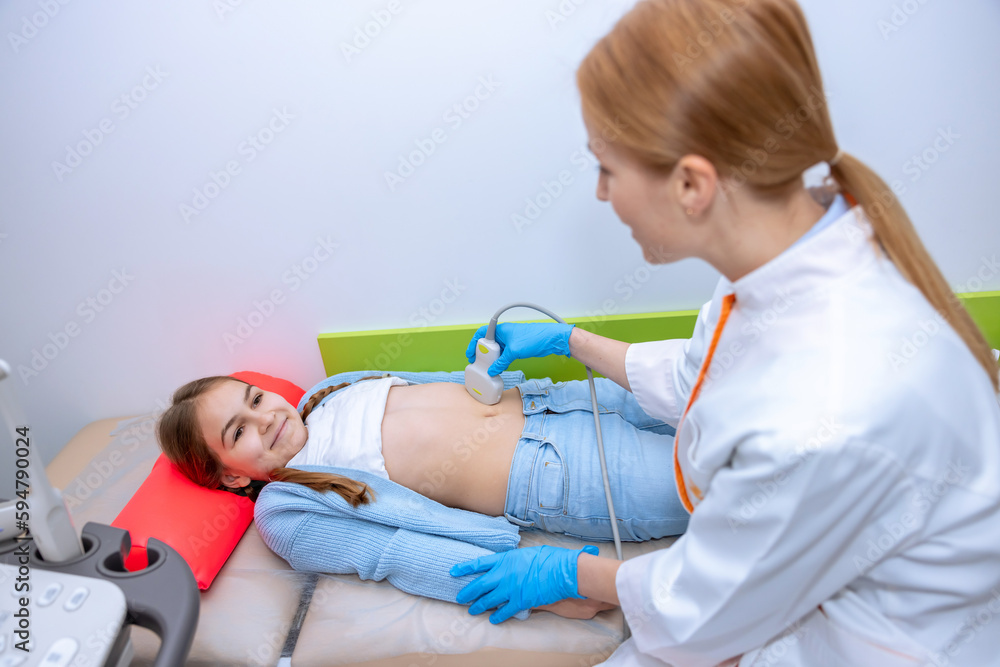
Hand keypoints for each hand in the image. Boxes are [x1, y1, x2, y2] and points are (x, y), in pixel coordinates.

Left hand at [450, 545, 597, 623]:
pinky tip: (493, 620)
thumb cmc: (548, 558)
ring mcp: (511, 589)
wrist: (562, 570)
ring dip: (478, 607)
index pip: (479, 563)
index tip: (453, 571)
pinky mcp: (520, 601)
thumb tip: (509, 566)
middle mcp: (504, 574)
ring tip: (472, 611)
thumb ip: (513, 561)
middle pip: (479, 585)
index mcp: (505, 559)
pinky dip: (497, 617)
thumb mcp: (526, 553)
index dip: (465, 568)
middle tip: (460, 598)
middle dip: (467, 592)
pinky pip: (504, 611)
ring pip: (488, 600)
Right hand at [465, 322, 574, 375]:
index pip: (482, 333)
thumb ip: (501, 362)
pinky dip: (500, 361)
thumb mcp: (514, 351)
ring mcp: (510, 341)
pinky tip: (499, 368)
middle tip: (477, 363)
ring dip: (491, 359)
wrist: (551, 340)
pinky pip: (504, 354)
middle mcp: (504, 334)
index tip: (470, 354)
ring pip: (496, 350)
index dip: (473, 343)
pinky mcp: (516, 347)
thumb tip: (492, 371)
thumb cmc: (533, 338)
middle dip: (481, 353)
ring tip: (487, 368)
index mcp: (500, 329)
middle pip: (487, 343)